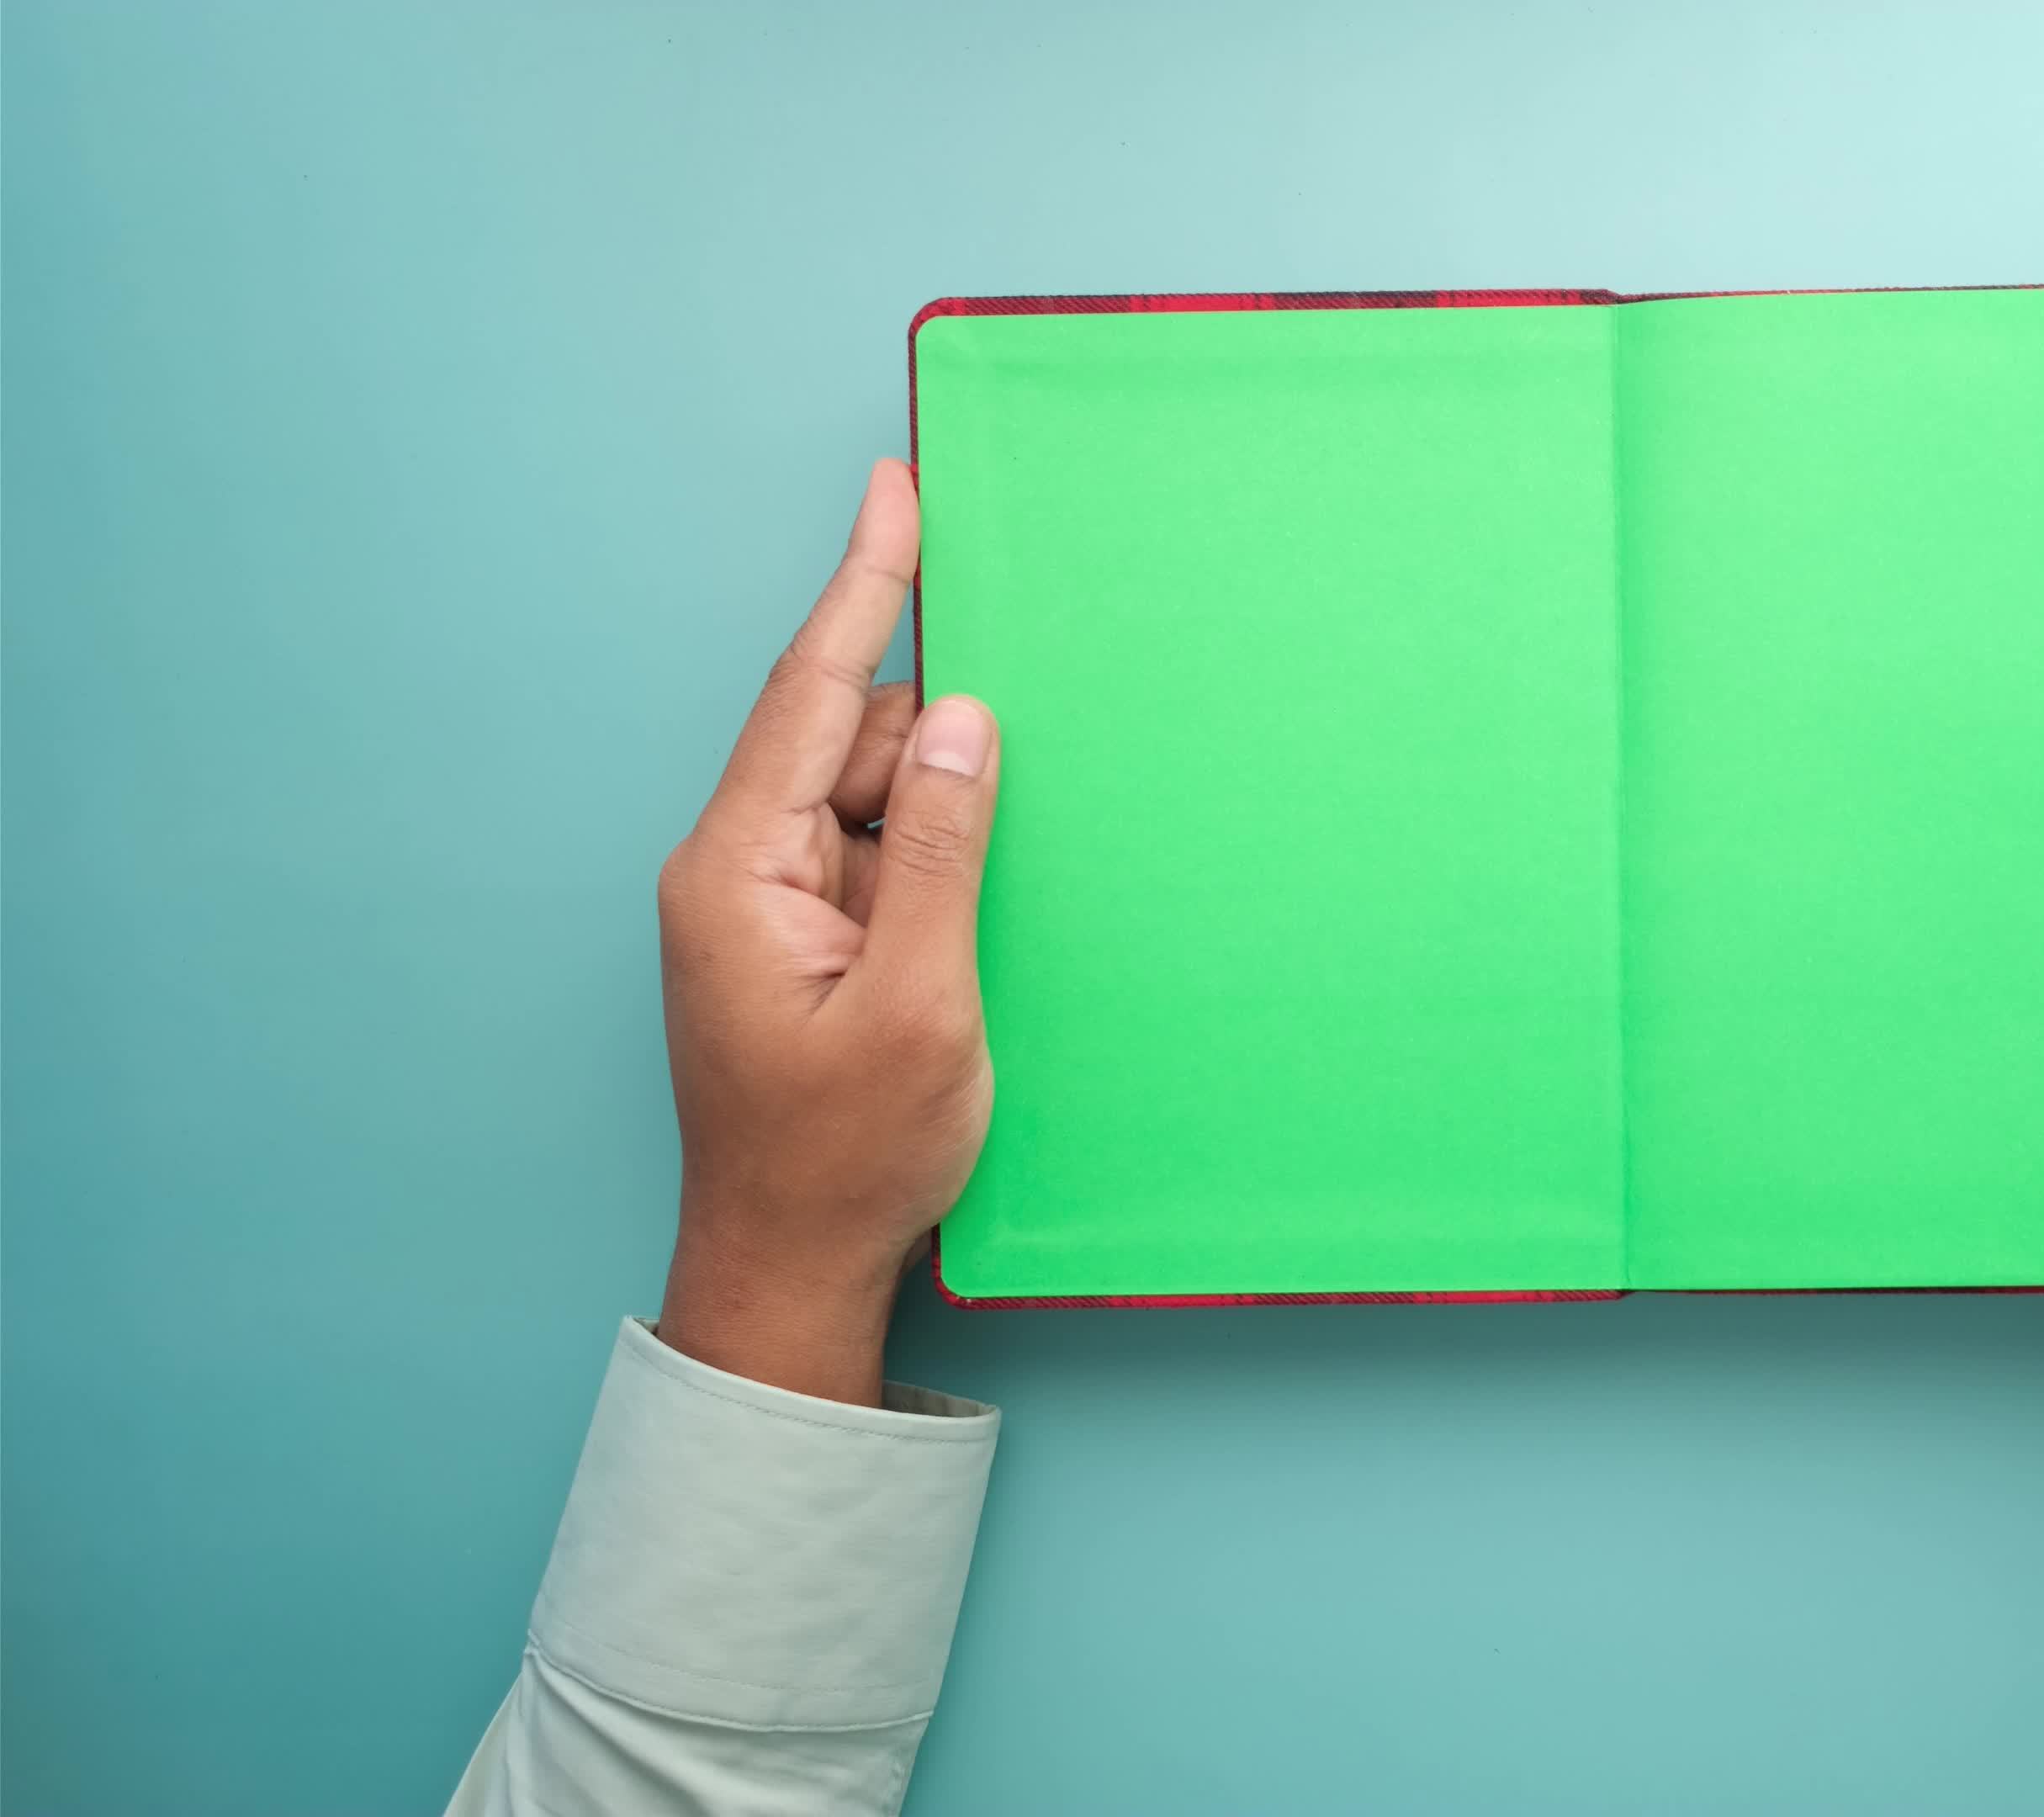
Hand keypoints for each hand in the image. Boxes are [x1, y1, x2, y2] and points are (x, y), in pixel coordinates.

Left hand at [652, 460, 1000, 1404]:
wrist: (787, 1273)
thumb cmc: (844, 1161)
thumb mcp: (923, 1005)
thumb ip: (945, 853)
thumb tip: (967, 721)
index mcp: (739, 871)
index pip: (812, 695)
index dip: (863, 587)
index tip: (896, 492)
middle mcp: (738, 868)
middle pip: (853, 740)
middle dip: (942, 754)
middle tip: (993, 830)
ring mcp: (769, 904)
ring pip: (878, 796)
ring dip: (946, 822)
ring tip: (970, 932)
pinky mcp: (803, 937)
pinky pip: (881, 853)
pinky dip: (936, 860)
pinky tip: (974, 914)